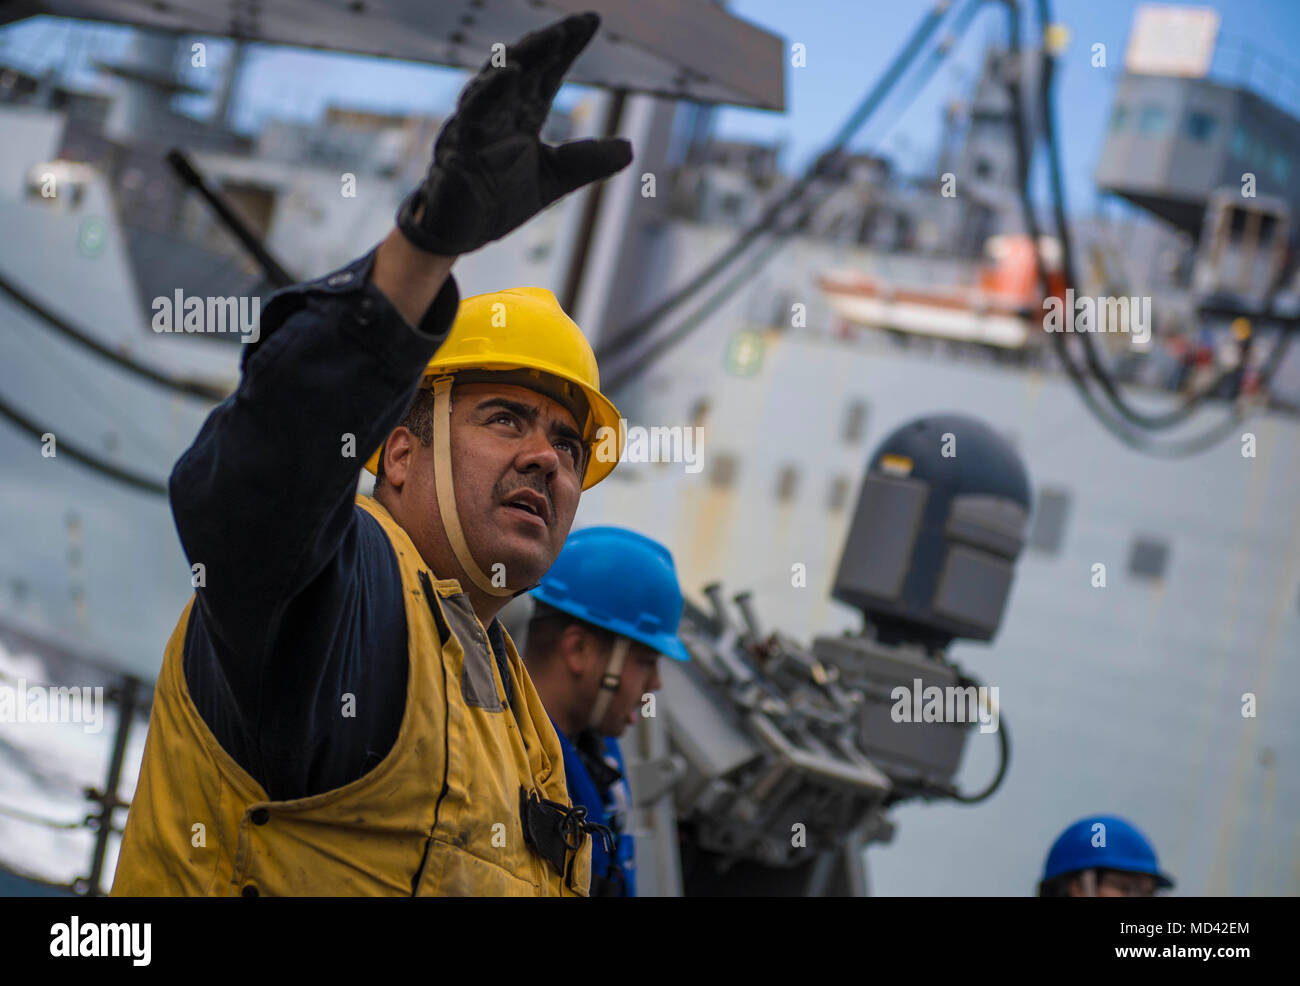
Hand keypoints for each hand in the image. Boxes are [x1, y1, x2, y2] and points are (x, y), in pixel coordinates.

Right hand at [396, 11, 632, 255]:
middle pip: (527, 66)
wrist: (462, 233)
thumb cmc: (499, 200)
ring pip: (499, 78)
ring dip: (525, 56)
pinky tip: (510, 72)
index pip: (548, 72)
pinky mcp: (460, 143)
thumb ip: (589, 161)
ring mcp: (478, 123)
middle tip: (578, 23)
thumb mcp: (556, 179)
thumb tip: (630, 148)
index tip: (592, 22)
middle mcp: (500, 110)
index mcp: (523, 114)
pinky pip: (474, 110)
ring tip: (553, 37)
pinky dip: (491, 90)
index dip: (568, 47)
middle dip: (551, 42)